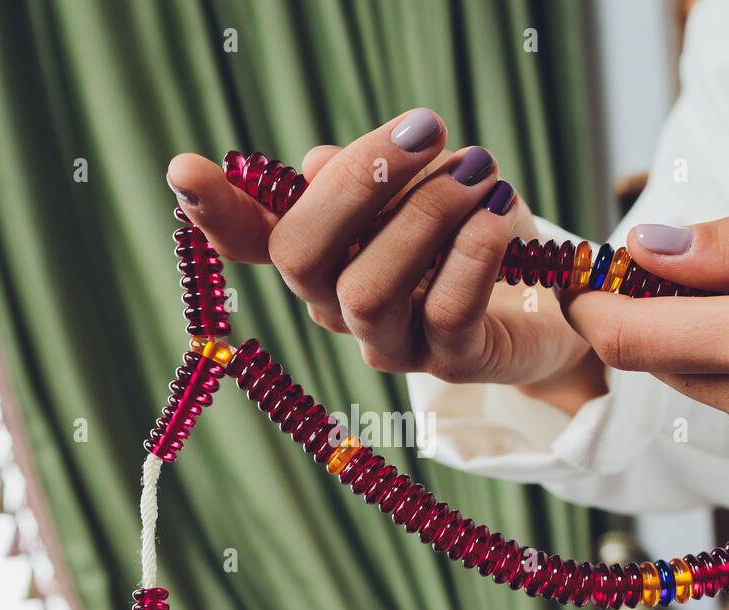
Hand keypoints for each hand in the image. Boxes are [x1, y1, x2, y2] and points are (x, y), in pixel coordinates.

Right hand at [166, 109, 603, 410]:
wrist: (545, 303)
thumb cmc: (467, 234)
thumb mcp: (418, 189)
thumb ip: (364, 180)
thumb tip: (311, 165)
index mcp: (322, 258)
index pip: (253, 240)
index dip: (216, 212)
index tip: (182, 169)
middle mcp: (338, 307)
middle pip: (303, 256)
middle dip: (359, 183)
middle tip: (427, 128)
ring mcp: (391, 343)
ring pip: (368, 288)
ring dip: (427, 213)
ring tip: (480, 172)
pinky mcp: (453, 362)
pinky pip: (446, 311)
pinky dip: (473, 253)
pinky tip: (498, 216)